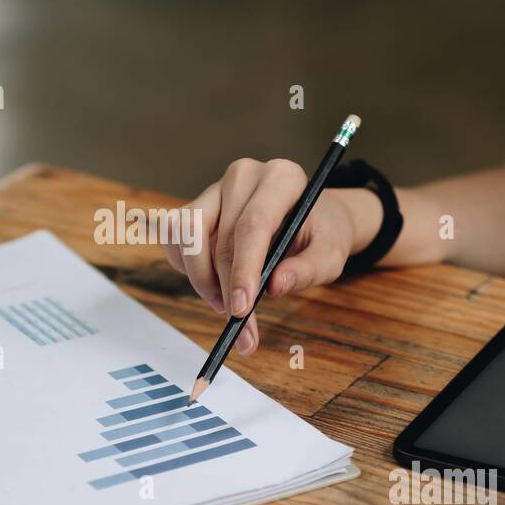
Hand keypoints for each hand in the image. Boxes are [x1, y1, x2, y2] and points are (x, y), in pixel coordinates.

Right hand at [164, 158, 378, 354]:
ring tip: (226, 303)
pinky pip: (175, 240)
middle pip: (220, 238)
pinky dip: (186, 269)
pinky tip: (213, 282)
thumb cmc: (319, 237)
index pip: (253, 224)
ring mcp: (214, 189)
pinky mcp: (195, 206)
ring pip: (187, 237)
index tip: (240, 309)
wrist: (309, 221)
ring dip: (201, 279)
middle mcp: (243, 176)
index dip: (243, 270)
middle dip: (225, 289)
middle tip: (239, 328)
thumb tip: (276, 286)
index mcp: (282, 178)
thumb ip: (308, 270)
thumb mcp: (330, 256)